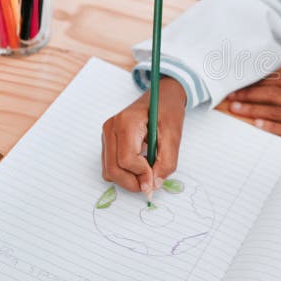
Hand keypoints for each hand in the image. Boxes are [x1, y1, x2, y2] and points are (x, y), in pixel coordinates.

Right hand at [101, 77, 186, 192]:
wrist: (162, 96)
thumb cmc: (168, 110)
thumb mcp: (174, 135)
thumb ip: (166, 162)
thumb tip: (154, 185)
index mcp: (126, 122)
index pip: (126, 159)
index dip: (141, 174)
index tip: (156, 179)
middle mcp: (111, 128)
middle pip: (113, 169)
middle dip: (133, 182)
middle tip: (151, 185)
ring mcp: (106, 135)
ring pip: (109, 171)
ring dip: (128, 178)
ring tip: (148, 169)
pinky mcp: (108, 141)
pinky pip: (110, 166)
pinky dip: (125, 172)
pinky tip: (140, 163)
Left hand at [227, 73, 280, 153]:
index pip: (280, 82)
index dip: (261, 83)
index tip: (246, 83)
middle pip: (272, 96)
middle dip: (250, 95)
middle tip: (232, 95)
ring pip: (274, 112)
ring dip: (253, 110)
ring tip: (236, 108)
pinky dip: (271, 127)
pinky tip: (257, 125)